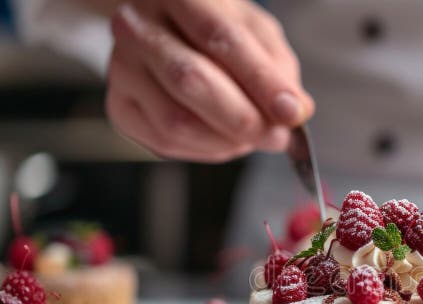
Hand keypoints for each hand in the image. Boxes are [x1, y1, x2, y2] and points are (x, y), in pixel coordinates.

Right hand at [106, 0, 313, 161]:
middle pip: (190, 80)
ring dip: (226, 140)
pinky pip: (165, 142)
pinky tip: (225, 140)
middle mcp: (138, 26)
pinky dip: (207, 150)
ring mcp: (121, 67)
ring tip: (253, 137)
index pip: (221, 39)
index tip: (292, 112)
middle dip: (243, 118)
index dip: (260, 81)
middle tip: (276, 136)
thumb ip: (278, 70)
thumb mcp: (258, 35)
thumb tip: (294, 112)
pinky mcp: (119, 106)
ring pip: (176, 121)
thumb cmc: (219, 32)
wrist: (170, 33)